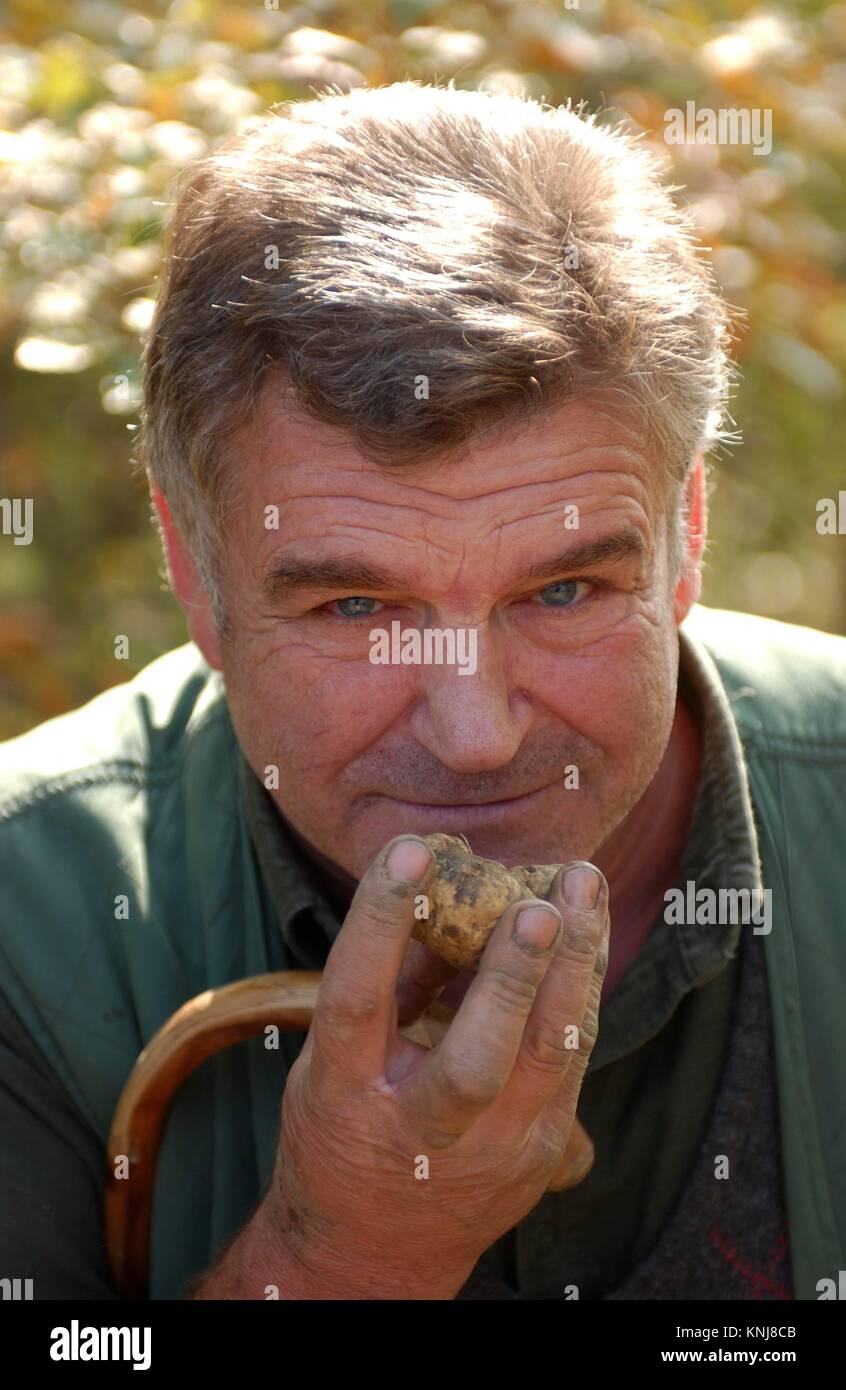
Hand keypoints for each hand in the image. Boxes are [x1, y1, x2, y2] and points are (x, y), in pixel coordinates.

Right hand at [262, 835, 608, 1298]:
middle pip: (475, 1058)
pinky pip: (574, 1059)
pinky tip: (588, 934)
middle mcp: (419, 1132)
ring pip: (549, 1059)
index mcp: (343, 1098)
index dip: (381, 923)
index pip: (357, 1002)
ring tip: (584, 889)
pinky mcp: (542, 1152)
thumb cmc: (343, 1132)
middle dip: (512, 976)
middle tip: (536, 901)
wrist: (374, 1252)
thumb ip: (382, 988)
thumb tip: (431, 892)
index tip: (409, 850)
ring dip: (573, 966)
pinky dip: (581, 988)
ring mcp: (491, 1151)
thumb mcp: (328, 1064)